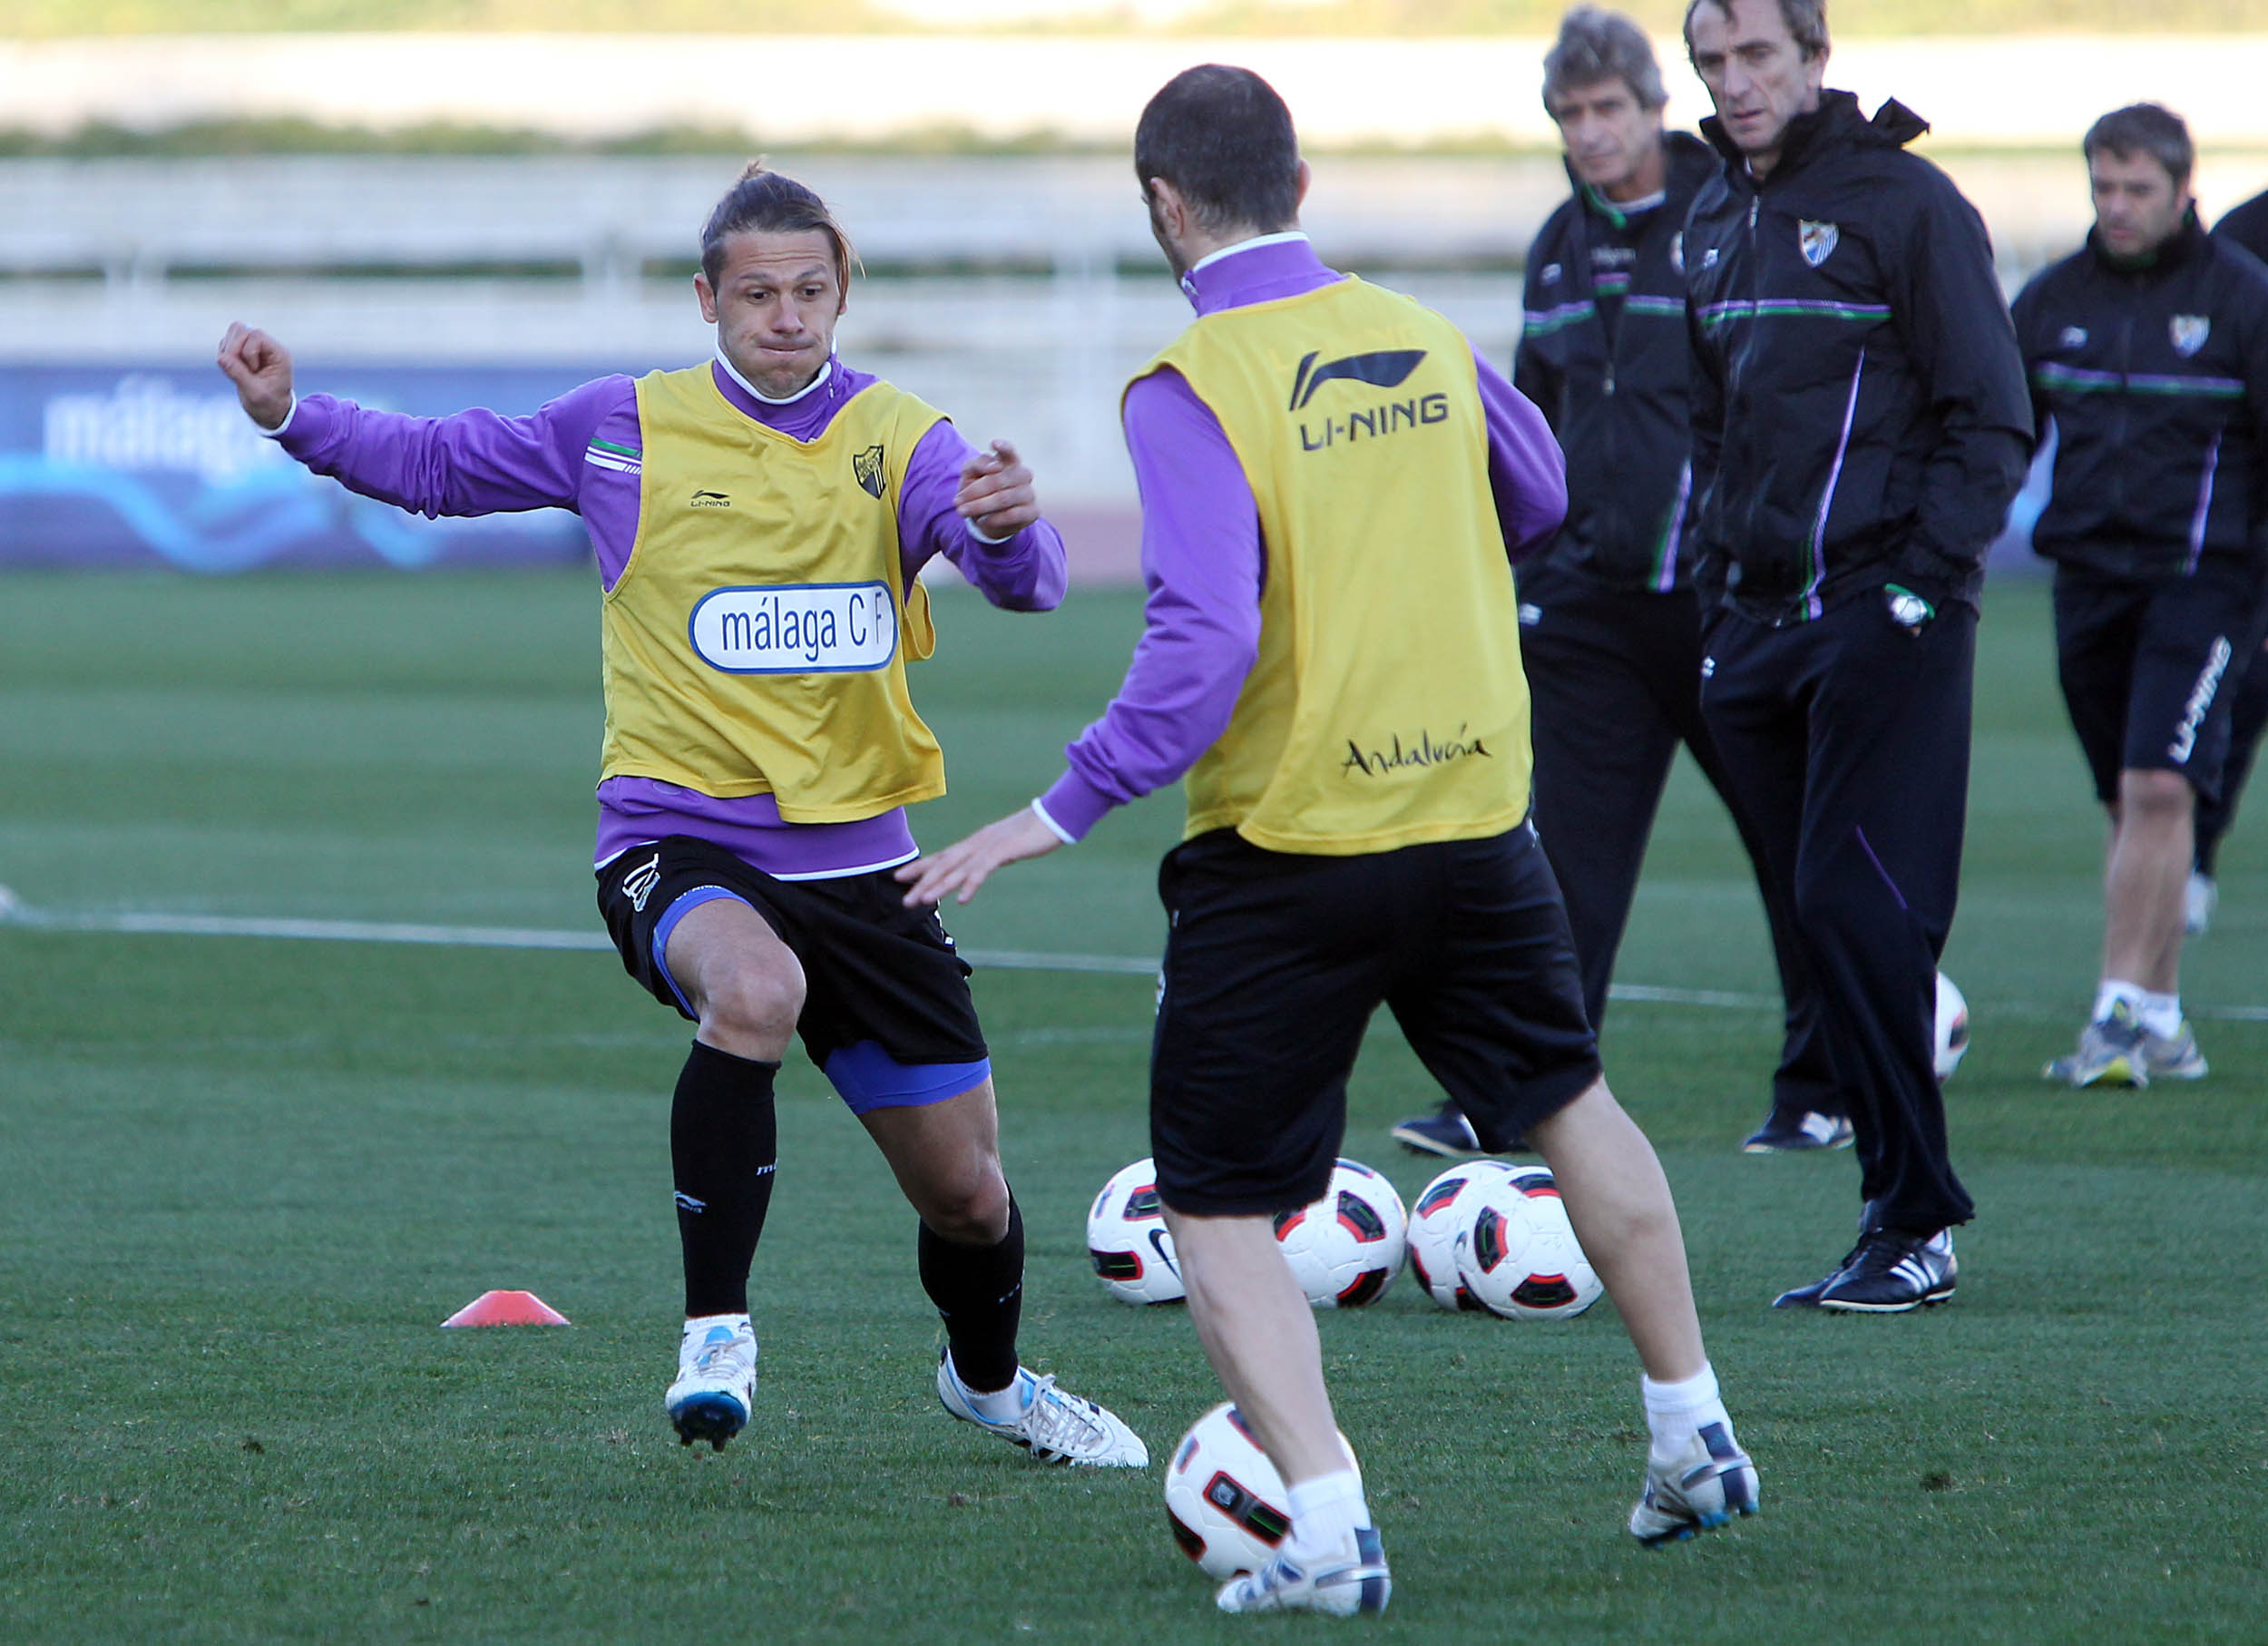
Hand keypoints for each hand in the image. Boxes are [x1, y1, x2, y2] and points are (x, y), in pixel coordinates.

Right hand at [216, 322, 294, 430]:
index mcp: (278, 354)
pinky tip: (232, 369)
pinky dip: (224, 354)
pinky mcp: (243, 350)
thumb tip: (221, 358)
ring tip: (236, 369)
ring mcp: (255, 346)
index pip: (256, 336)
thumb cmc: (268, 404)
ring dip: (228, 350)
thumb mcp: (254, 393)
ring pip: (234, 331)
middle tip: (239, 369)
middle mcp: (268, 346)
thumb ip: (239, 374)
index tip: (253, 371)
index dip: (247, 352)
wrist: (270, 412)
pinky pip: (227, 342)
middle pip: (242, 329)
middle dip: (234, 348)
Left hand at [897, 806, 1061, 906]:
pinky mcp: (1005, 849)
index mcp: (977, 842)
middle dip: (923, 882)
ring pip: (959, 868)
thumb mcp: (1007, 846)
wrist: (1056, 815)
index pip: (944, 856)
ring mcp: (990, 845)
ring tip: (922, 901)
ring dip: (939, 885)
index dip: (921, 867)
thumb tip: (983, 866)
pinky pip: (983, 869)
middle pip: (945, 863)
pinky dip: (971, 884)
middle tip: (905, 901)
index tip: (900, 877)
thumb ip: (992, 856)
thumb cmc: (1034, 832)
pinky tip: (963, 899)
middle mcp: (978, 842)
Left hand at [954, 438, 1038, 540]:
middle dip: (974, 492)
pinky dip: (994, 519)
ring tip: (962, 512)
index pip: (1009, 451)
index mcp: (1009, 461)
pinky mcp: (1033, 511)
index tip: (993, 444)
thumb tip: (994, 467)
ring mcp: (1030, 492)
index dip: (1003, 447)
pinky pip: (1013, 515)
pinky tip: (982, 521)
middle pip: (998, 480)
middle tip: (956, 502)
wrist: (990, 519)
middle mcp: (1023, 474)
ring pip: (1003, 498)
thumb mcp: (970, 476)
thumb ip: (976, 465)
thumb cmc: (980, 491)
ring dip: (979, 506)